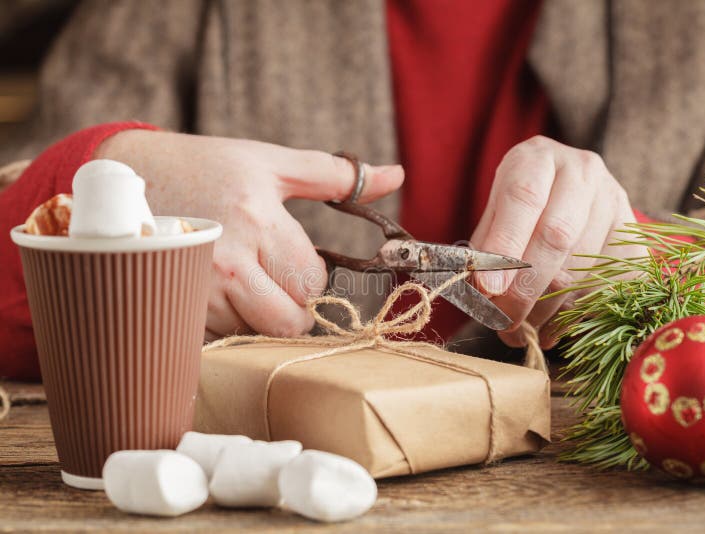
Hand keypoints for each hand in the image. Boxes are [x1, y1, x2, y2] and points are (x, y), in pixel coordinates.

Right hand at [95, 130, 403, 339]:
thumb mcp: (270, 162)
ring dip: (254, 319)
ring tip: (235, 283)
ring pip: (253, 335)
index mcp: (259, 220)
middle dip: (291, 311)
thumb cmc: (205, 167)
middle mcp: (227, 261)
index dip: (310, 279)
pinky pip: (217, 342)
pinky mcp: (169, 312)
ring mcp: (194, 291)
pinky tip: (211, 298)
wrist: (123, 178)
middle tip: (272, 284)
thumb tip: (397, 175)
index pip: (313, 283)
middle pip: (290, 322)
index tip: (292, 263)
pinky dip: (223, 329)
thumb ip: (336, 175)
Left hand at [471, 136, 644, 347]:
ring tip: (523, 330)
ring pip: (585, 265)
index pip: (523, 198)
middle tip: (505, 323)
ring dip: (550, 309)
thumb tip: (484, 293)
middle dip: (527, 289)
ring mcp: (614, 201)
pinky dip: (580, 313)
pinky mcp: (634, 233)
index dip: (505, 246)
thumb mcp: (494, 214)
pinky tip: (555, 328)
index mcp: (537, 159)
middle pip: (557, 235)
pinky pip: (612, 283)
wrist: (567, 191)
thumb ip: (487, 247)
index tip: (489, 289)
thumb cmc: (520, 207)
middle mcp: (582, 172)